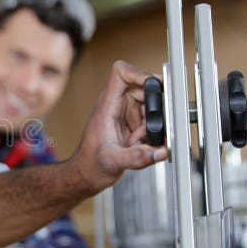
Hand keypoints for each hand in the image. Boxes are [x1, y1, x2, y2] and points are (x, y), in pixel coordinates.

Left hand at [72, 61, 167, 191]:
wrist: (86, 174)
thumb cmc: (90, 164)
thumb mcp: (113, 162)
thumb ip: (137, 157)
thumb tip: (160, 151)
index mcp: (107, 106)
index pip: (120, 73)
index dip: (139, 73)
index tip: (155, 85)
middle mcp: (117, 105)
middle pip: (143, 88)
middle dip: (155, 108)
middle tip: (155, 127)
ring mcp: (125, 114)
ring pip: (151, 106)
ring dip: (154, 124)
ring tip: (142, 142)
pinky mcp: (133, 124)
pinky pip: (151, 120)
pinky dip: (153, 133)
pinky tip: (142, 146)